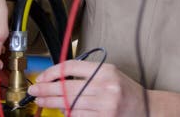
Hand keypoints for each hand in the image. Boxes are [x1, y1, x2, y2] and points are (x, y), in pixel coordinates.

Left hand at [28, 60, 144, 115]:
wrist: (145, 107)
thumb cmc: (125, 90)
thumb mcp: (110, 73)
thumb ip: (87, 74)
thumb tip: (57, 79)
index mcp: (106, 71)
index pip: (72, 67)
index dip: (53, 72)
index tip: (42, 77)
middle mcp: (105, 87)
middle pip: (66, 88)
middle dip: (46, 89)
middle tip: (34, 91)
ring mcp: (104, 105)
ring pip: (69, 105)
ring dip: (52, 104)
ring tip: (42, 101)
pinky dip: (68, 114)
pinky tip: (64, 110)